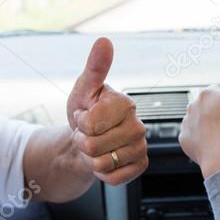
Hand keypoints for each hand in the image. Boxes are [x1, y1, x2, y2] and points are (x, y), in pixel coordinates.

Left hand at [68, 37, 147, 184]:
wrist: (88, 139)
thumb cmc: (85, 112)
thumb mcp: (83, 89)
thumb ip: (95, 66)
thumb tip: (104, 41)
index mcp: (125, 103)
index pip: (89, 124)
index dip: (79, 123)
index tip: (84, 116)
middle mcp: (138, 125)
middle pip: (92, 146)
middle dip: (82, 143)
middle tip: (88, 134)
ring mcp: (141, 147)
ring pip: (101, 164)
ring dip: (90, 158)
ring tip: (96, 147)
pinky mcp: (140, 166)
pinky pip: (111, 178)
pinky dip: (101, 173)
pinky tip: (105, 159)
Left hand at [178, 46, 219, 177]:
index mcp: (207, 93)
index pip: (219, 94)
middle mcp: (192, 105)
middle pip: (208, 107)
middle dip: (217, 114)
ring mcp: (186, 123)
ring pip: (200, 121)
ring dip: (209, 126)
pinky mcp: (184, 139)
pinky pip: (194, 136)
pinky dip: (202, 140)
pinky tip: (212, 145)